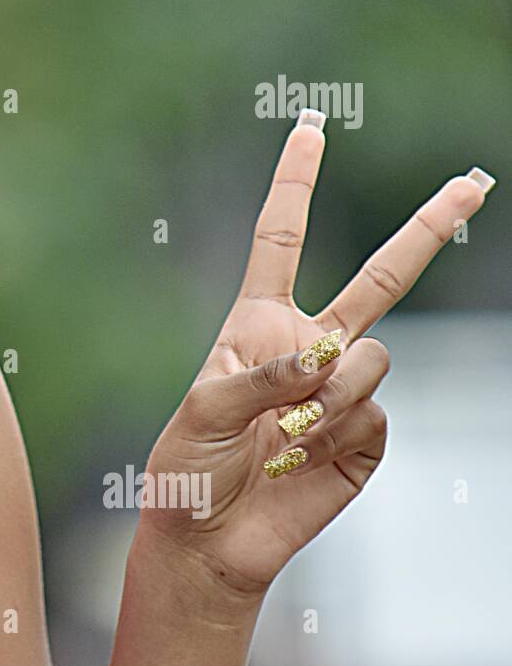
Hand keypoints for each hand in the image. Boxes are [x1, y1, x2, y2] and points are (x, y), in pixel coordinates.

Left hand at [137, 110, 493, 595]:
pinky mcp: (366, 438)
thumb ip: (260, 374)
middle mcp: (308, 347)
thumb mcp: (201, 408)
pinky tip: (303, 459)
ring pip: (371, 358)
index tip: (309, 127)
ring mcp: (343, 392)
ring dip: (331, 391)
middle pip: (378, 277)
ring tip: (286, 432)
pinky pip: (374, 415)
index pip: (281, 240)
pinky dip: (338, 434)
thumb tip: (327, 356)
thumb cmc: (190, 465)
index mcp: (259, 324)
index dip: (295, 184)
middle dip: (427, 229)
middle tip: (474, 181)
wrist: (210, 538)